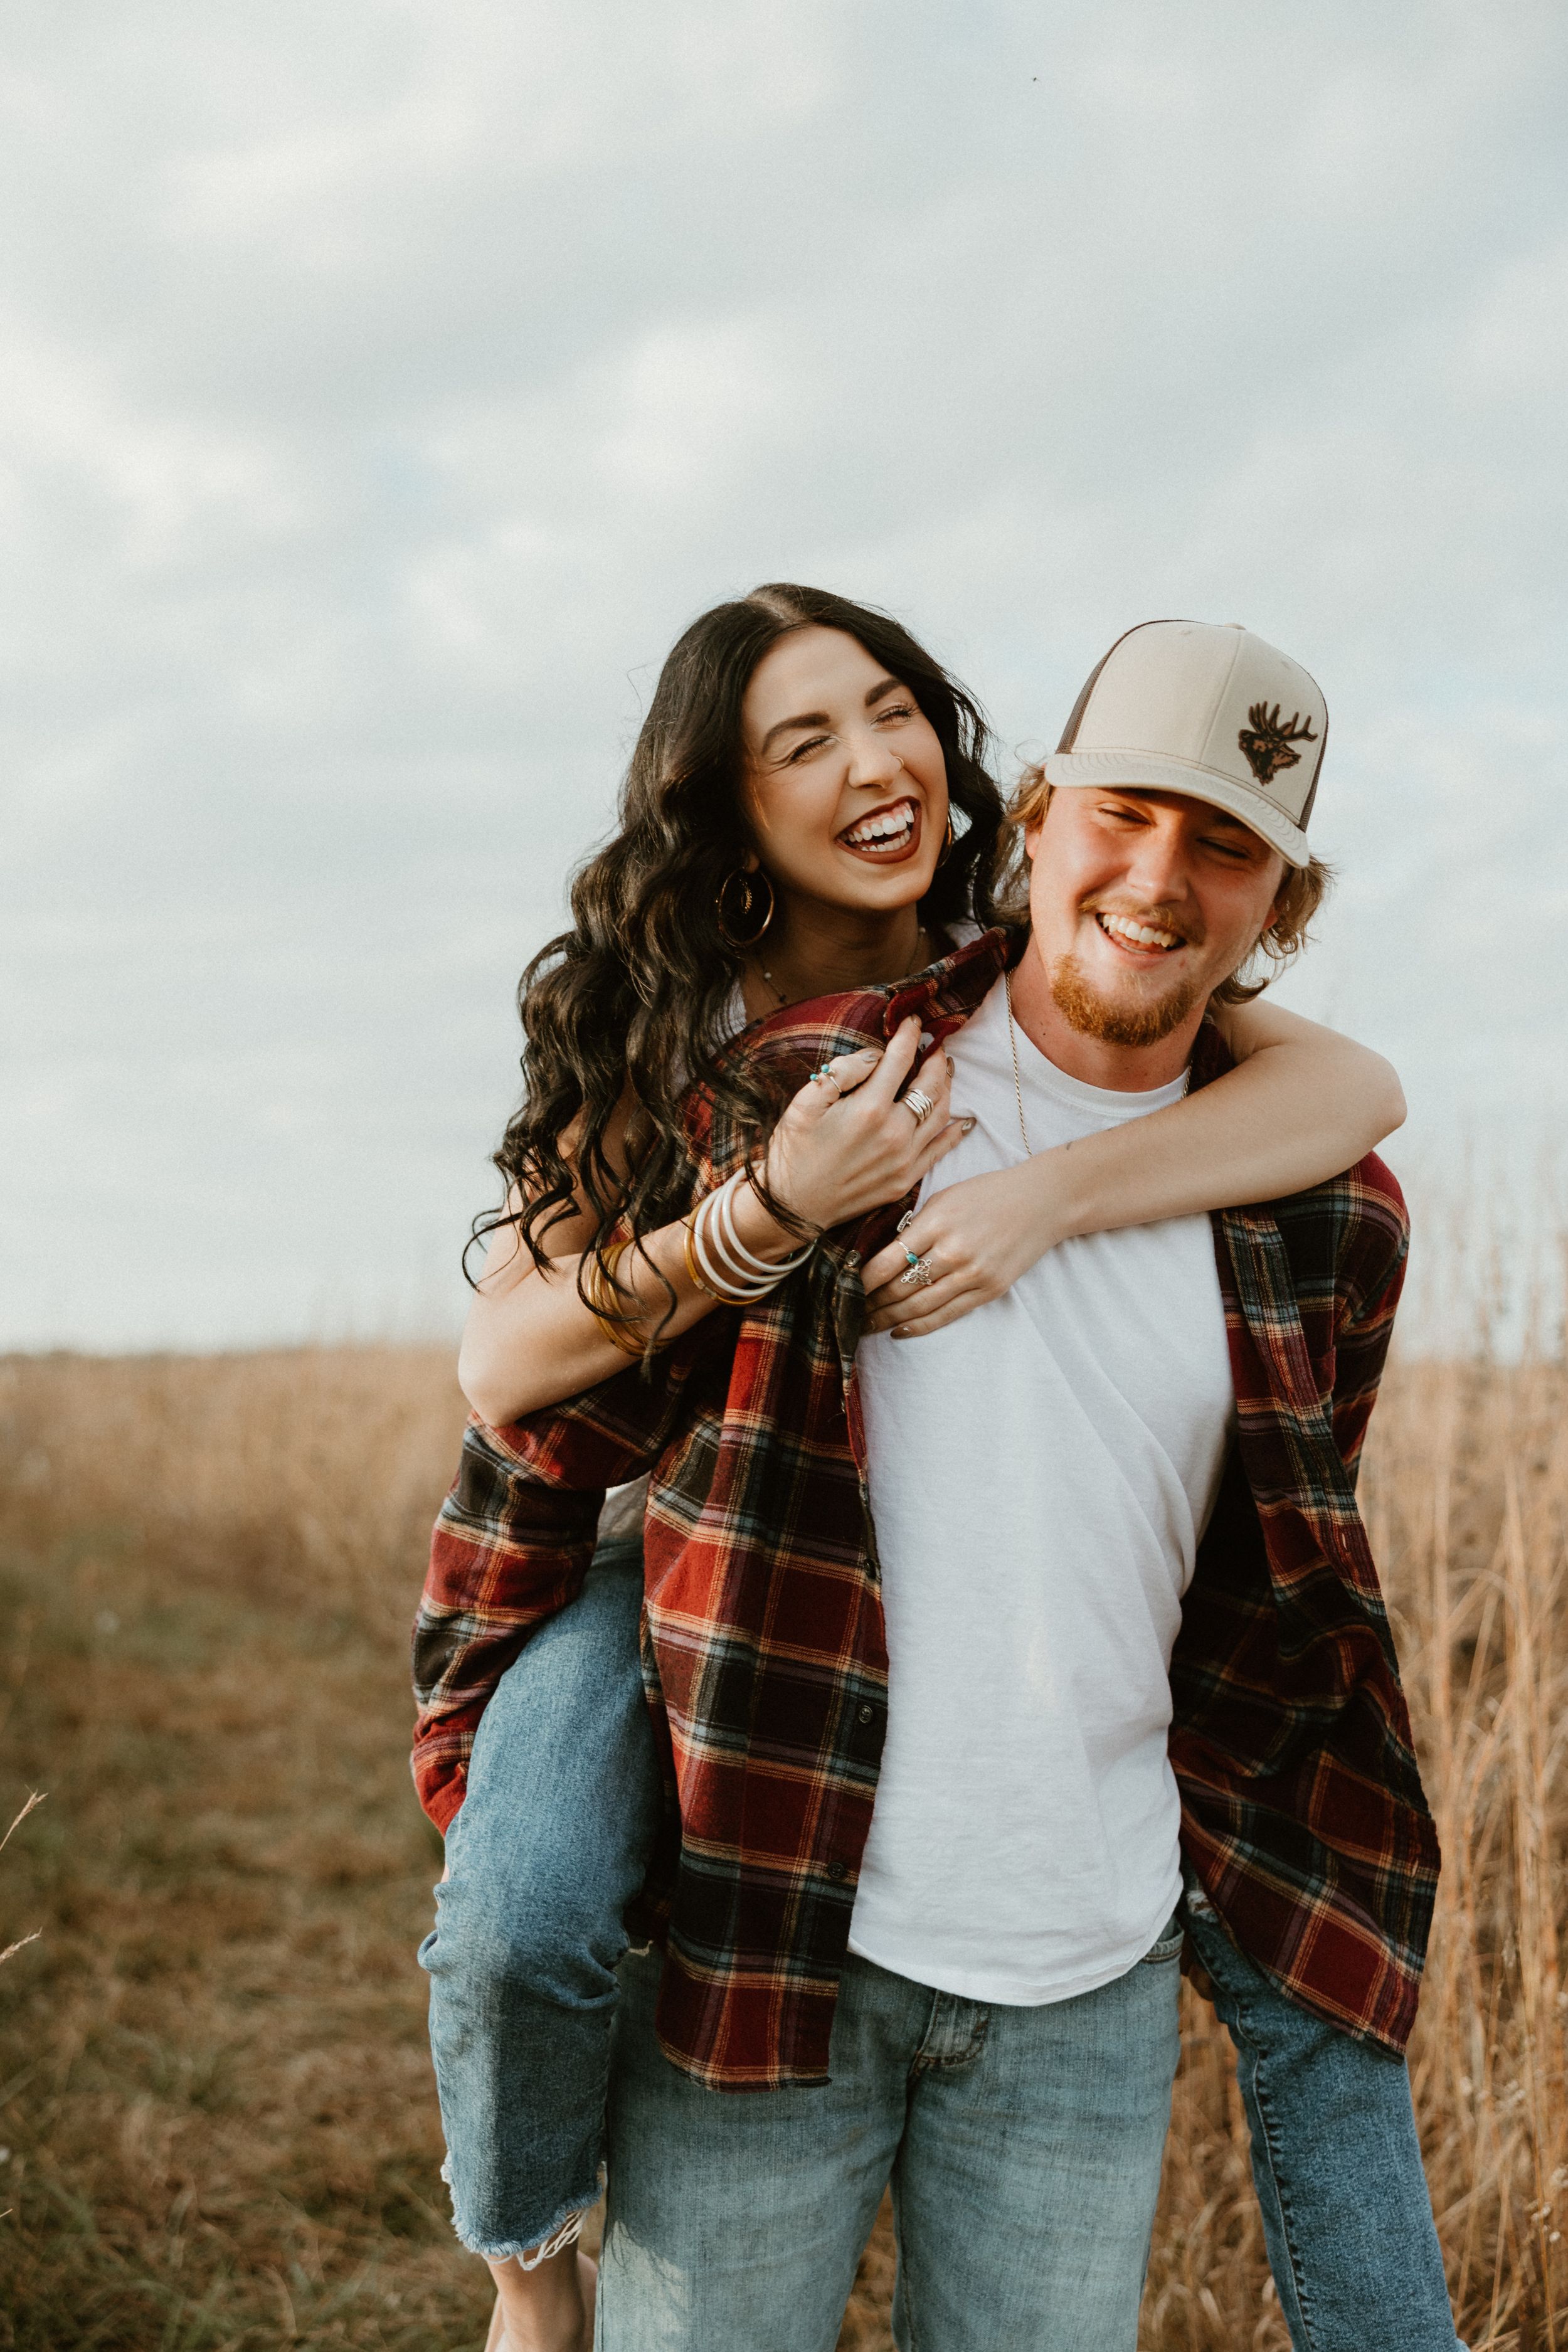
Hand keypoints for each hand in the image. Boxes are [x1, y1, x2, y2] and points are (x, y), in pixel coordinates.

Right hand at [761, 1018, 967, 1234]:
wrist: (792, 1206)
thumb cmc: (794, 1151)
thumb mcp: (805, 1102)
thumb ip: (843, 1072)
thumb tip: (876, 1056)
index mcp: (868, 1108)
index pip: (900, 1059)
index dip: (908, 1035)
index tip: (913, 1022)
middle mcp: (894, 1133)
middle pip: (930, 1085)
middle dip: (936, 1059)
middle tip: (936, 1046)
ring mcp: (904, 1159)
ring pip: (941, 1114)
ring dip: (947, 1088)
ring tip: (944, 1073)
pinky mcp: (906, 1179)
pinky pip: (940, 1149)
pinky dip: (954, 1130)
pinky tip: (961, 1118)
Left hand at [861, 1156, 1068, 1336]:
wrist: (1042, 1202)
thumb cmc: (988, 1194)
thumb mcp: (944, 1198)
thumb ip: (914, 1226)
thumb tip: (880, 1256)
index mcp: (936, 1222)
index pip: (886, 1261)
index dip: (861, 1281)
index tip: (844, 1287)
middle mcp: (953, 1251)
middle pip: (899, 1288)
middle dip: (869, 1304)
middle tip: (848, 1311)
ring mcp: (972, 1274)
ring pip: (918, 1307)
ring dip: (887, 1319)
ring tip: (866, 1324)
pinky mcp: (989, 1291)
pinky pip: (946, 1315)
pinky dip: (918, 1326)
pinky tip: (898, 1330)